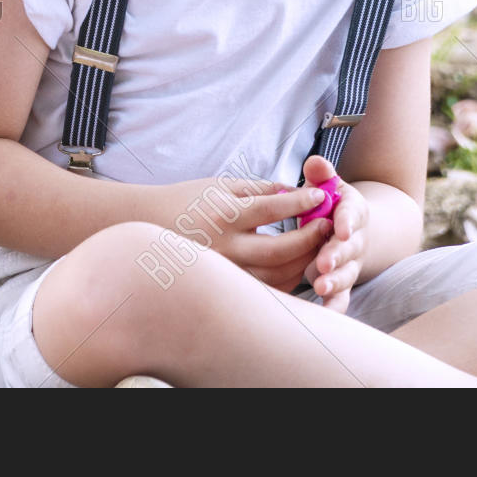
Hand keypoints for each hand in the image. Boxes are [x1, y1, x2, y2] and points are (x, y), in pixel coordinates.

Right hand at [153, 175, 337, 293]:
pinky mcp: (226, 287)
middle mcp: (224, 247)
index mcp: (223, 215)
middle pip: (280, 249)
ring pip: (277, 274)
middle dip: (310, 237)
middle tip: (327, 225)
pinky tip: (297, 264)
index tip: (321, 196)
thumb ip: (260, 189)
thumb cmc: (189, 200)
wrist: (149, 225)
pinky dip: (287, 279)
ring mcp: (226, 272)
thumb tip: (298, 193)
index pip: (271, 208)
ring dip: (304, 260)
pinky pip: (266, 290)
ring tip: (318, 244)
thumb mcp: (222, 186)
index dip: (300, 202)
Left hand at [299, 155, 367, 312]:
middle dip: (336, 256)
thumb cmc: (330, 203)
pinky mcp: (342, 281)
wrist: (352, 228)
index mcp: (352, 212)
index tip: (340, 229)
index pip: (351, 215)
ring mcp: (350, 263)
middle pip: (348, 248)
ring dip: (335, 282)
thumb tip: (315, 163)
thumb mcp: (328, 185)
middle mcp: (355, 240)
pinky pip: (342, 296)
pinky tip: (325, 315)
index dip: (346, 222)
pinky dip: (335, 306)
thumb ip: (321, 174)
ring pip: (346, 274)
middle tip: (323, 264)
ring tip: (320, 287)